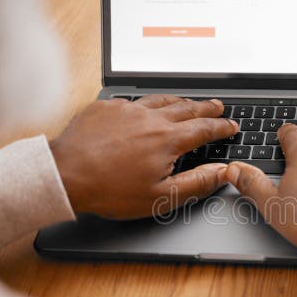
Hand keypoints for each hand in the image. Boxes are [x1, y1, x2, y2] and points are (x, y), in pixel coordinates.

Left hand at [50, 95, 238, 218]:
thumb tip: (222, 173)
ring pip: (161, 100)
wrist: (65, 175)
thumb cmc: (110, 190)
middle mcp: (150, 118)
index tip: (231, 126)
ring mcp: (127, 110)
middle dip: (206, 107)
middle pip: (187, 108)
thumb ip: (196, 183)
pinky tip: (145, 109)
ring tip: (188, 103)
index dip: (221, 127)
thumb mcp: (160, 196)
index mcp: (167, 139)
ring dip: (179, 101)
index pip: (204, 129)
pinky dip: (146, 104)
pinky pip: (133, 101)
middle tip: (217, 106)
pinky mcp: (106, 107)